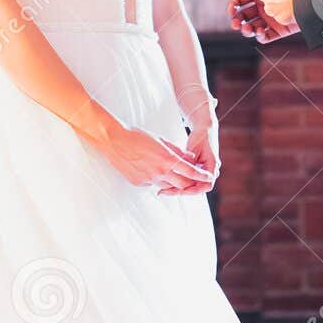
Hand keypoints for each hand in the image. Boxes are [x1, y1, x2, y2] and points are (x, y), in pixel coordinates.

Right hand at [96, 122, 214, 193]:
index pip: (191, 171)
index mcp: (168, 159)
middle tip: (193, 180)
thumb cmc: (137, 136)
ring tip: (171, 175)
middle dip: (189, 183)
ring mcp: (149, 179)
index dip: (201, 175)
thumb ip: (177, 151)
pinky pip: (153, 185)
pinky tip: (152, 171)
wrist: (114, 140)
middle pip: (182, 184)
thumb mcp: (161, 140)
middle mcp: (160, 172)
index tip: (208, 177)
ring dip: (173, 183)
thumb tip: (189, 158)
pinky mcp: (139, 183)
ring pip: (168, 187)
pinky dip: (157, 180)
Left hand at [172, 118, 219, 192]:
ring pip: (193, 185)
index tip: (180, 191)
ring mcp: (205, 171)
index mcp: (213, 166)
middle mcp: (211, 171)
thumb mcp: (192, 148)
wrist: (205, 129)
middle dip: (183, 191)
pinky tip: (168, 183)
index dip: (193, 190)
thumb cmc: (200, 136)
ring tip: (164, 190)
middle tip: (166, 192)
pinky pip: (191, 180)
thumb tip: (179, 171)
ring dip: (180, 188)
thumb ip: (188, 161)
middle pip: (198, 188)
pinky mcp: (199, 170)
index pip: (206, 186)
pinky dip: (181, 182)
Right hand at [228, 0, 296, 43]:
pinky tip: (259, 32)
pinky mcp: (281, 29)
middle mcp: (265, 6)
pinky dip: (260, 37)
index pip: (241, 1)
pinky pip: (267, 37)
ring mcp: (272, 18)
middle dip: (237, 21)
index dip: (233, 6)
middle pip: (245, 17)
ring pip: (253, 28)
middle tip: (236, 24)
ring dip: (247, 30)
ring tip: (248, 29)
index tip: (231, 11)